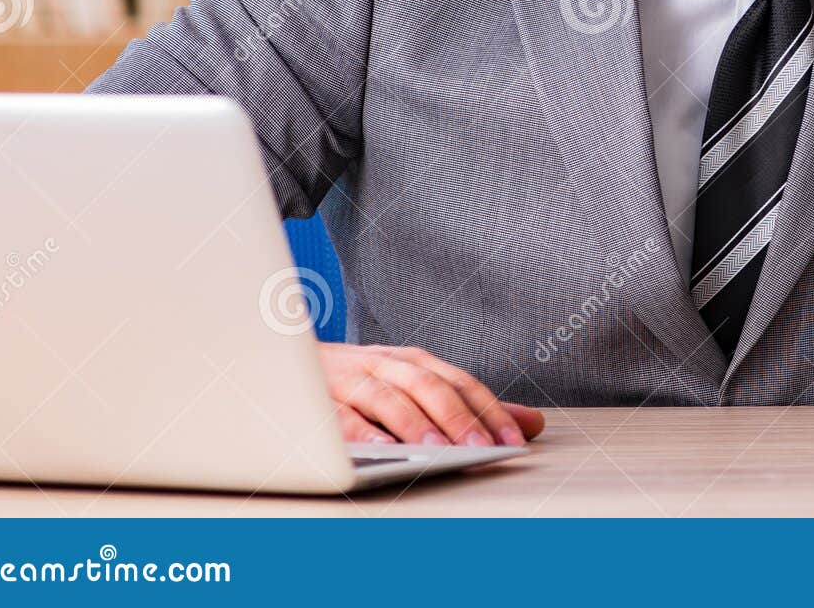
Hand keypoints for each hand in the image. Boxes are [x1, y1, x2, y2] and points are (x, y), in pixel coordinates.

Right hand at [320, 342, 545, 447]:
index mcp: (413, 362)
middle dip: (459, 419)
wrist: (282, 361)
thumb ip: (469, 407)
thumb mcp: (412, 385)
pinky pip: (342, 417)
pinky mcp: (317, 400)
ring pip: (390, 399)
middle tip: (482, 448)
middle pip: (429, 387)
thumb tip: (532, 423)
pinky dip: (364, 434)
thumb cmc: (357, 383)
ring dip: (417, 426)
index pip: (461, 382)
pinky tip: (383, 451)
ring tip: (440, 452)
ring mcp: (351, 380)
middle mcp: (386, 366)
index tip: (516, 440)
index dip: (490, 410)